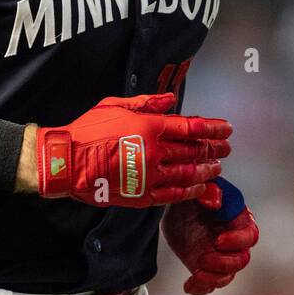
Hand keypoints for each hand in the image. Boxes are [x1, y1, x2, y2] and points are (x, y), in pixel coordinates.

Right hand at [36, 93, 230, 207]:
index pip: (192, 127)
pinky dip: (189, 191)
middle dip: (214, 149)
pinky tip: (199, 188)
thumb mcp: (116, 105)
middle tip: (226, 148)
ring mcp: (149, 175)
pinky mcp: (141, 195)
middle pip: (195, 150)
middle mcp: (155, 151)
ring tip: (217, 167)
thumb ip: (147, 102)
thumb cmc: (88, 129)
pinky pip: (173, 194)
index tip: (226, 128)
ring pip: (188, 173)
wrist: (67, 161)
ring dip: (206, 170)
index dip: (213, 128)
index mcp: (150, 126)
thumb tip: (171, 99)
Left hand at [162, 177, 258, 294]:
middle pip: (241, 260)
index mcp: (238, 220)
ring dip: (213, 279)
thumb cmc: (194, 193)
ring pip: (227, 276)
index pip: (250, 235)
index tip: (218, 241)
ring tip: (196, 273)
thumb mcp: (199, 188)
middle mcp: (233, 241)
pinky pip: (209, 285)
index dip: (237, 242)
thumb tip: (216, 202)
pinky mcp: (206, 268)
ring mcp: (220, 256)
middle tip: (202, 258)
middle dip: (223, 263)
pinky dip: (200, 289)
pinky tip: (188, 285)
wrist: (175, 207)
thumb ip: (209, 192)